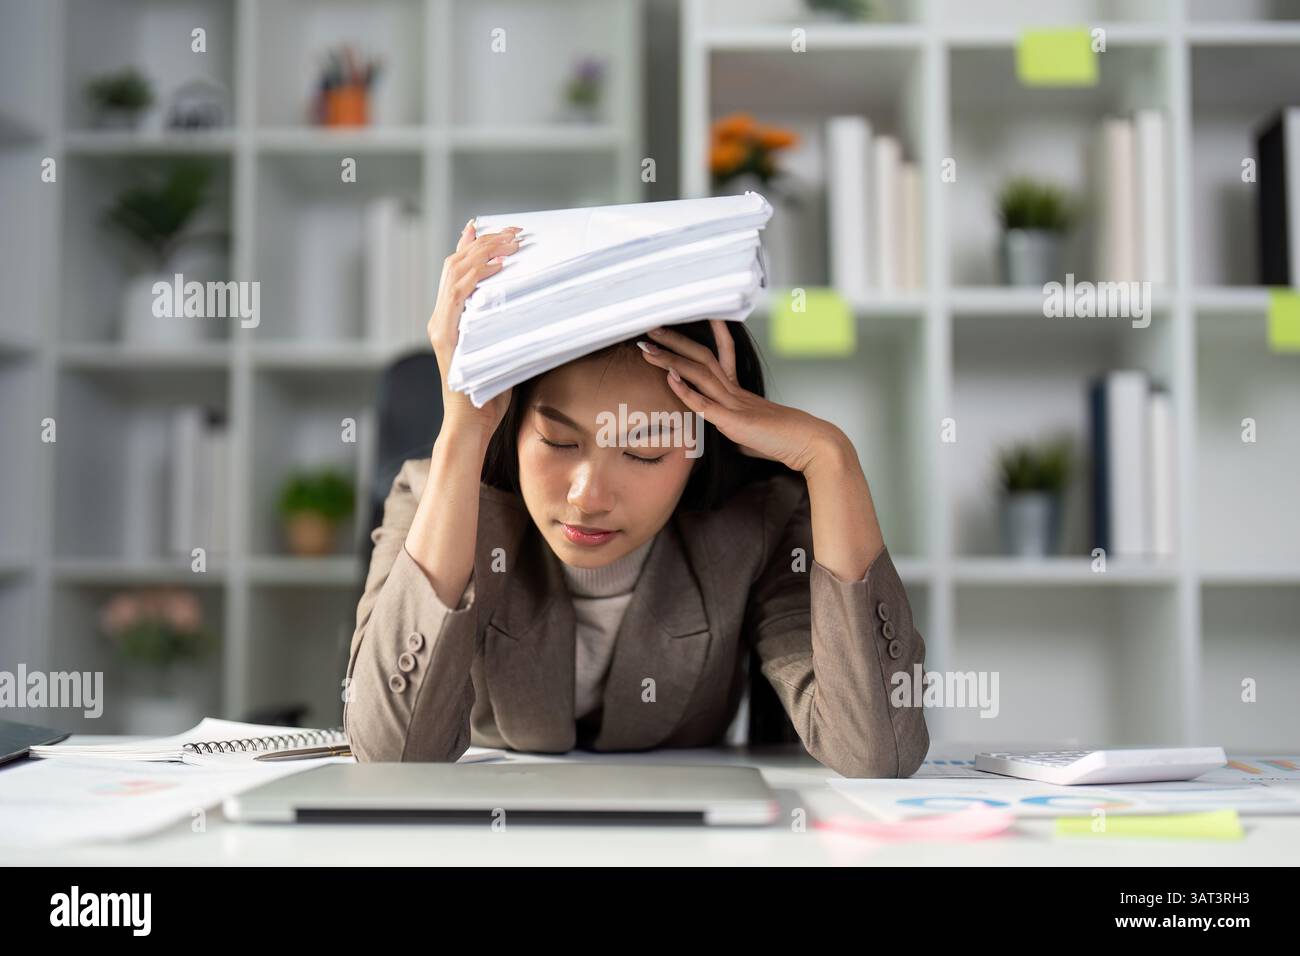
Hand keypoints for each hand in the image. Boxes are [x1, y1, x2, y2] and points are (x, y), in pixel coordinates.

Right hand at [427, 218, 523, 439]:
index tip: (487, 226)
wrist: (470, 424)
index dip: (469, 244)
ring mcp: (442, 326)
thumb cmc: (488, 395)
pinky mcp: (447, 337)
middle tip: (513, 231)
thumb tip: (530, 308)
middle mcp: (441, 317)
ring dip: (485, 251)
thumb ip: (503, 327)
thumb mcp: (500, 350)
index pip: (456, 271)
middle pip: (455, 264)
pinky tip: (497, 267)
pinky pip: (458, 296)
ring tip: (510, 241)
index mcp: (451, 318)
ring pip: (455, 272)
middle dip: (484, 241)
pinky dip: (476, 276)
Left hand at [637, 319, 844, 474]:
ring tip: (647, 348)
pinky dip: (686, 390)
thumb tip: (729, 434)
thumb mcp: (752, 435)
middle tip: (652, 328)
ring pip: (699, 374)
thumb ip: (735, 429)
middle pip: (702, 358)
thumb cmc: (784, 442)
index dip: (712, 334)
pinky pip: (705, 403)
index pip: (723, 356)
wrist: (811, 446)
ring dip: (670, 360)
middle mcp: (736, 392)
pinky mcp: (734, 422)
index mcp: (741, 393)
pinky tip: (669, 378)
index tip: (702, 316)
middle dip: (675, 342)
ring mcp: (735, 404)